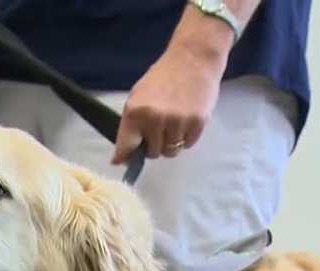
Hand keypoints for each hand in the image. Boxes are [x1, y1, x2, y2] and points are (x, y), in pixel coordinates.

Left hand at [111, 43, 225, 163]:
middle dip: (153, 146)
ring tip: (173, 125)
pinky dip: (186, 139)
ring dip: (170, 144)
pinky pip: (188, 145)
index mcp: (135, 112)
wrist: (193, 59)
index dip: (125, 156)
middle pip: (152, 153)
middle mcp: (155, 120)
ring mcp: (177, 122)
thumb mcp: (138, 96)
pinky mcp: (198, 123)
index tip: (124, 162)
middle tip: (158, 132)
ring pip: (171, 152)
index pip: (127, 147)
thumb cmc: (162, 77)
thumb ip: (130, 124)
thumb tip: (121, 156)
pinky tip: (185, 121)